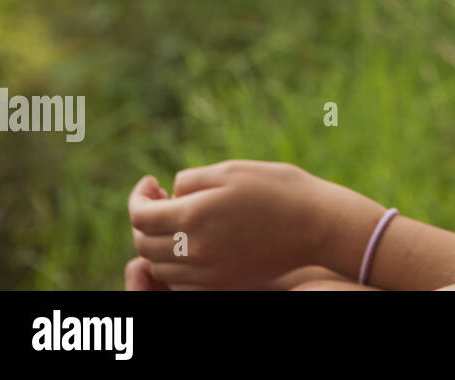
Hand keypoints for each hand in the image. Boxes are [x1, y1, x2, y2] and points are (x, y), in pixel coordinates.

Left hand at [127, 160, 334, 288]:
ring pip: (160, 265)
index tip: (150, 183)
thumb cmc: (278, 189)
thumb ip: (192, 180)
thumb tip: (170, 194)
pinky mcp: (223, 284)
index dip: (138, 197)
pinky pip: (181, 283)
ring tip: (179, 221)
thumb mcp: (232, 170)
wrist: (317, 224)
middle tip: (161, 200)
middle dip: (145, 220)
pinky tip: (193, 244)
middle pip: (144, 243)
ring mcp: (208, 272)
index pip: (140, 215)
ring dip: (159, 243)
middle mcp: (195, 250)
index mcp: (194, 216)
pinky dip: (176, 266)